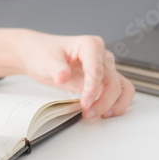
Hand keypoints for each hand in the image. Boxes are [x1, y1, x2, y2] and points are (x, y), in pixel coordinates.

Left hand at [0, 29, 134, 118]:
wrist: (36, 54)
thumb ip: (56, 68)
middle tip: (87, 113)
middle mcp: (101, 55)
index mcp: (90, 45)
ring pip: (121, 88)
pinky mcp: (101, 81)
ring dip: (114, 104)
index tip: (86, 103)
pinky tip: (100, 112)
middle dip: (103, 100)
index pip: (98, 69)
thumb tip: (63, 77)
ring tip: (97, 114)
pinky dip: (113, 104)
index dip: (94, 88)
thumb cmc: (42, 52)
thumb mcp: (46, 59)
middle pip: (113, 81)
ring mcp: (103, 68)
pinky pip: (117, 93)